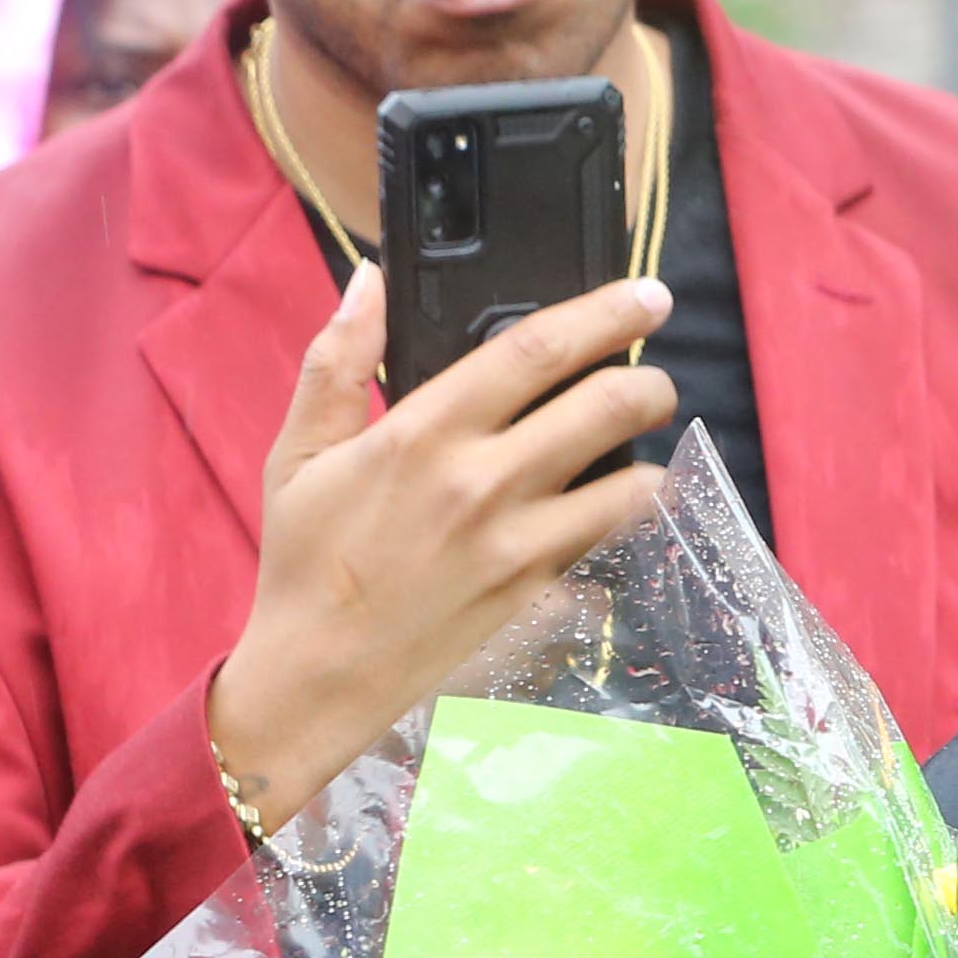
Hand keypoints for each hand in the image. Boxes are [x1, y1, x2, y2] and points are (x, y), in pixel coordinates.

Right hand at [206, 266, 679, 826]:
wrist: (319, 677)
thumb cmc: (306, 562)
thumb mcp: (299, 453)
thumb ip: (338, 359)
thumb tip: (369, 280)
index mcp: (423, 435)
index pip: (534, 351)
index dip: (604, 313)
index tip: (646, 296)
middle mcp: (482, 486)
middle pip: (603, 410)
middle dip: (649, 384)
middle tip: (658, 379)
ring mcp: (520, 548)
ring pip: (628, 488)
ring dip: (650, 461)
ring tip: (646, 449)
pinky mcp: (540, 601)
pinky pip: (608, 551)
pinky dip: (626, 526)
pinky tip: (622, 514)